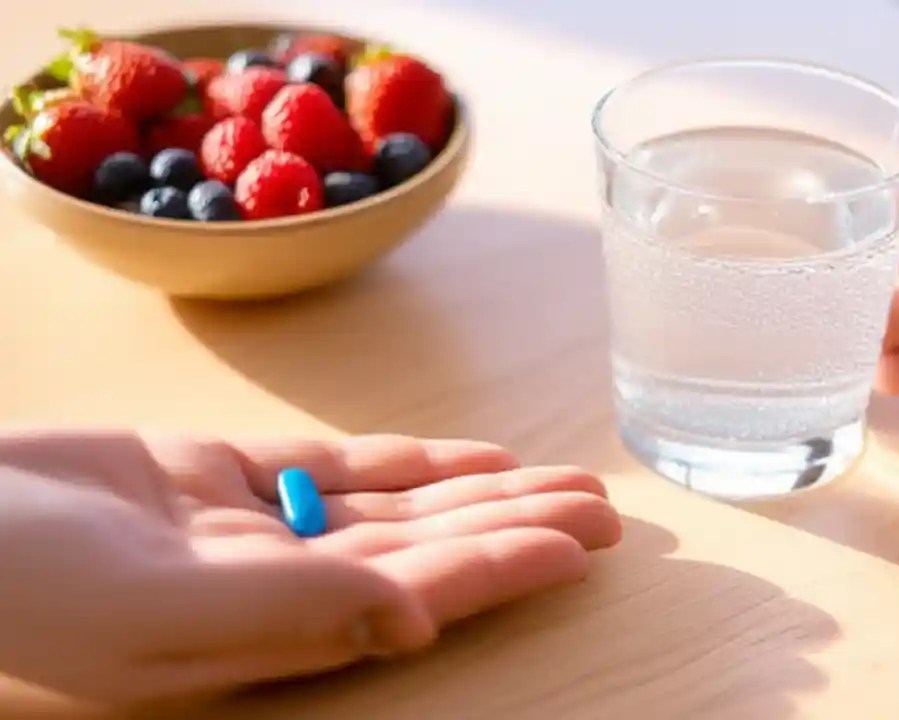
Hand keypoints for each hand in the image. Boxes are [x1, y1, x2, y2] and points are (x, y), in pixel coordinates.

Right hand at [0, 431, 620, 706]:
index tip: (579, 549)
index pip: (421, 590)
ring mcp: (261, 527)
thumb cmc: (32, 583)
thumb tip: (414, 624)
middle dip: (519, 530)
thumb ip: (293, 612)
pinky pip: (344, 468)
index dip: (503, 567)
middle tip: (608, 513)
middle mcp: (287, 582)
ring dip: (485, 495)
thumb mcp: (157, 610)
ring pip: (403, 507)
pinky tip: (476, 463)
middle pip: (432, 550)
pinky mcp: (227, 478)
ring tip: (567, 486)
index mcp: (278, 629)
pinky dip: (412, 463)